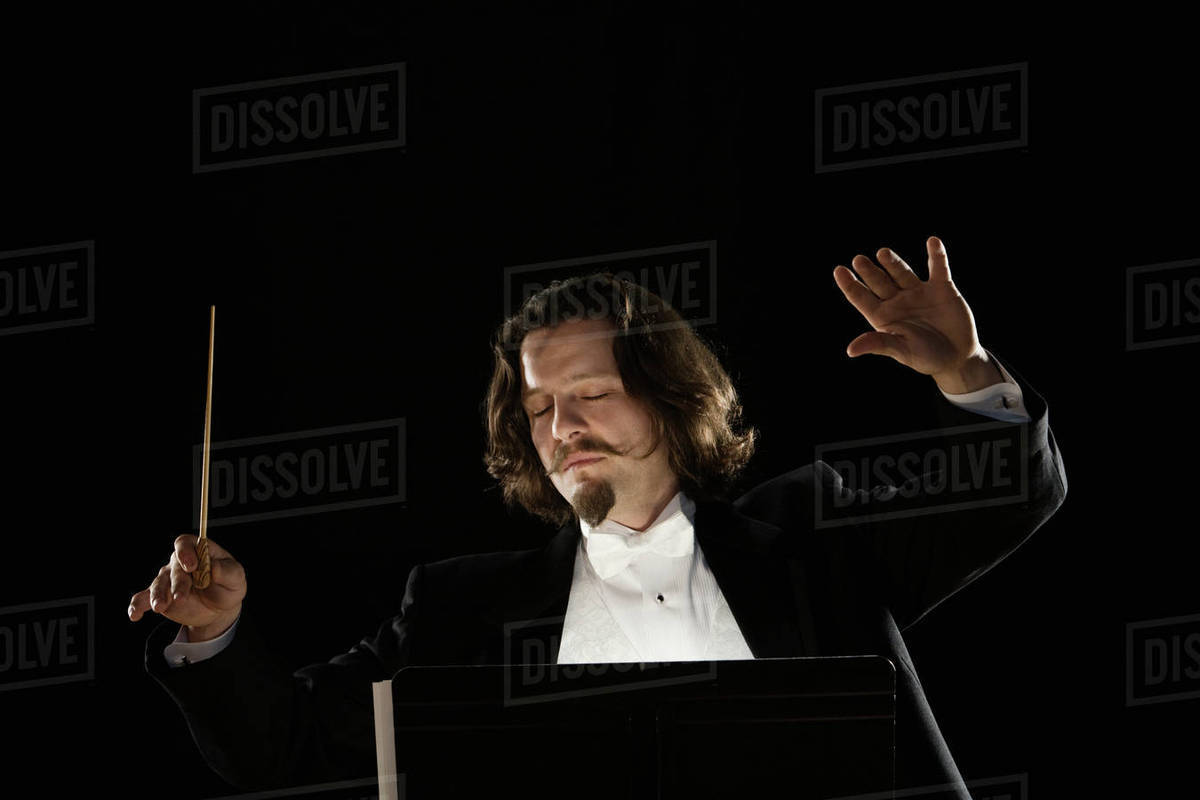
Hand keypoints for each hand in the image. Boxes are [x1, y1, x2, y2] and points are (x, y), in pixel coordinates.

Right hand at [128, 535, 245, 641]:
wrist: (218, 609)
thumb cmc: (228, 586)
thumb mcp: (236, 578)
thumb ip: (227, 571)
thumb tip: (214, 567)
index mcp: (198, 551)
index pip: (185, 543)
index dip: (185, 552)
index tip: (191, 566)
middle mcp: (179, 563)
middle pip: (173, 567)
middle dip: (177, 583)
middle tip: (180, 597)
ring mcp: (167, 580)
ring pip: (158, 584)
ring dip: (158, 595)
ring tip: (160, 607)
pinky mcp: (160, 597)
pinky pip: (143, 599)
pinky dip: (137, 606)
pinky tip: (135, 615)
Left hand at [833, 236, 986, 379]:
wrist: (957, 357)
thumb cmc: (926, 357)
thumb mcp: (902, 351)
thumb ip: (879, 344)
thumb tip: (850, 350)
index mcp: (883, 316)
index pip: (861, 297)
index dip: (849, 284)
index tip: (839, 270)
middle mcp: (897, 301)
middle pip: (879, 282)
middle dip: (869, 271)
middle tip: (859, 260)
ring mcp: (918, 292)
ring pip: (902, 272)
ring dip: (893, 263)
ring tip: (882, 253)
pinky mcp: (942, 288)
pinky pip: (938, 268)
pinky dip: (937, 255)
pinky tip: (933, 242)